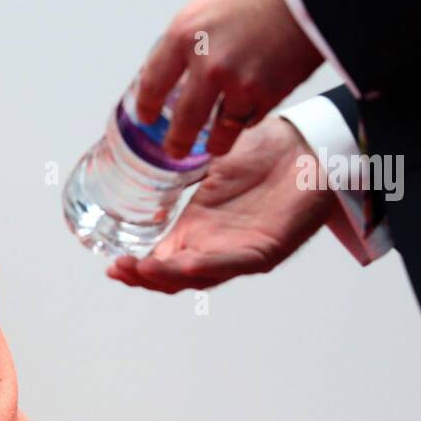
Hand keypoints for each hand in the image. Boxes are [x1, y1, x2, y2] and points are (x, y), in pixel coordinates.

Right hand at [105, 116, 334, 292]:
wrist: (308, 142)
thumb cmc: (263, 150)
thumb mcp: (208, 161)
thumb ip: (177, 170)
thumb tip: (139, 161)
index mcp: (197, 230)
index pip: (160, 261)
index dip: (136, 269)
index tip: (112, 267)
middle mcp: (214, 246)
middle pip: (173, 278)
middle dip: (145, 278)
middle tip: (121, 269)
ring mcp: (239, 252)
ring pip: (198, 278)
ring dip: (168, 277)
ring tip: (142, 269)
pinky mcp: (265, 250)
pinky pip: (232, 265)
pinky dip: (205, 267)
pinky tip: (183, 263)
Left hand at [136, 0, 323, 158]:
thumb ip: (202, 28)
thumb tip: (195, 46)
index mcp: (185, 33)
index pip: (152, 81)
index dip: (147, 104)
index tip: (147, 115)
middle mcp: (207, 64)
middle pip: (183, 120)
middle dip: (177, 141)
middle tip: (175, 149)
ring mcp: (239, 84)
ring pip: (220, 130)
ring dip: (216, 141)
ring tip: (214, 146)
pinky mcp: (269, 94)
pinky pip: (252, 119)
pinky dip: (248, 120)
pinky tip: (247, 117)